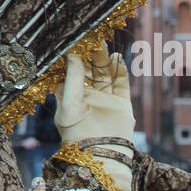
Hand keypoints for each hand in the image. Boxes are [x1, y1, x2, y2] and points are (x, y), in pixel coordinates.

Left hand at [54, 42, 134, 190]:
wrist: (101, 157)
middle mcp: (86, 96)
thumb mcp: (69, 103)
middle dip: (88, 53)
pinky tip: (116, 57)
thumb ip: (73, 78)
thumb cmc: (77, 134)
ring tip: (102, 42)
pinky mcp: (121, 104)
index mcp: (69, 96)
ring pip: (104, 73)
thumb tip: (73, 53)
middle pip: (88, 69)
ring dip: (103, 58)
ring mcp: (104, 99)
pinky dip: (119, 70)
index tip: (73, 38)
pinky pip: (120, 83)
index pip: (69, 71)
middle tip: (90, 34)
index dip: (71, 56)